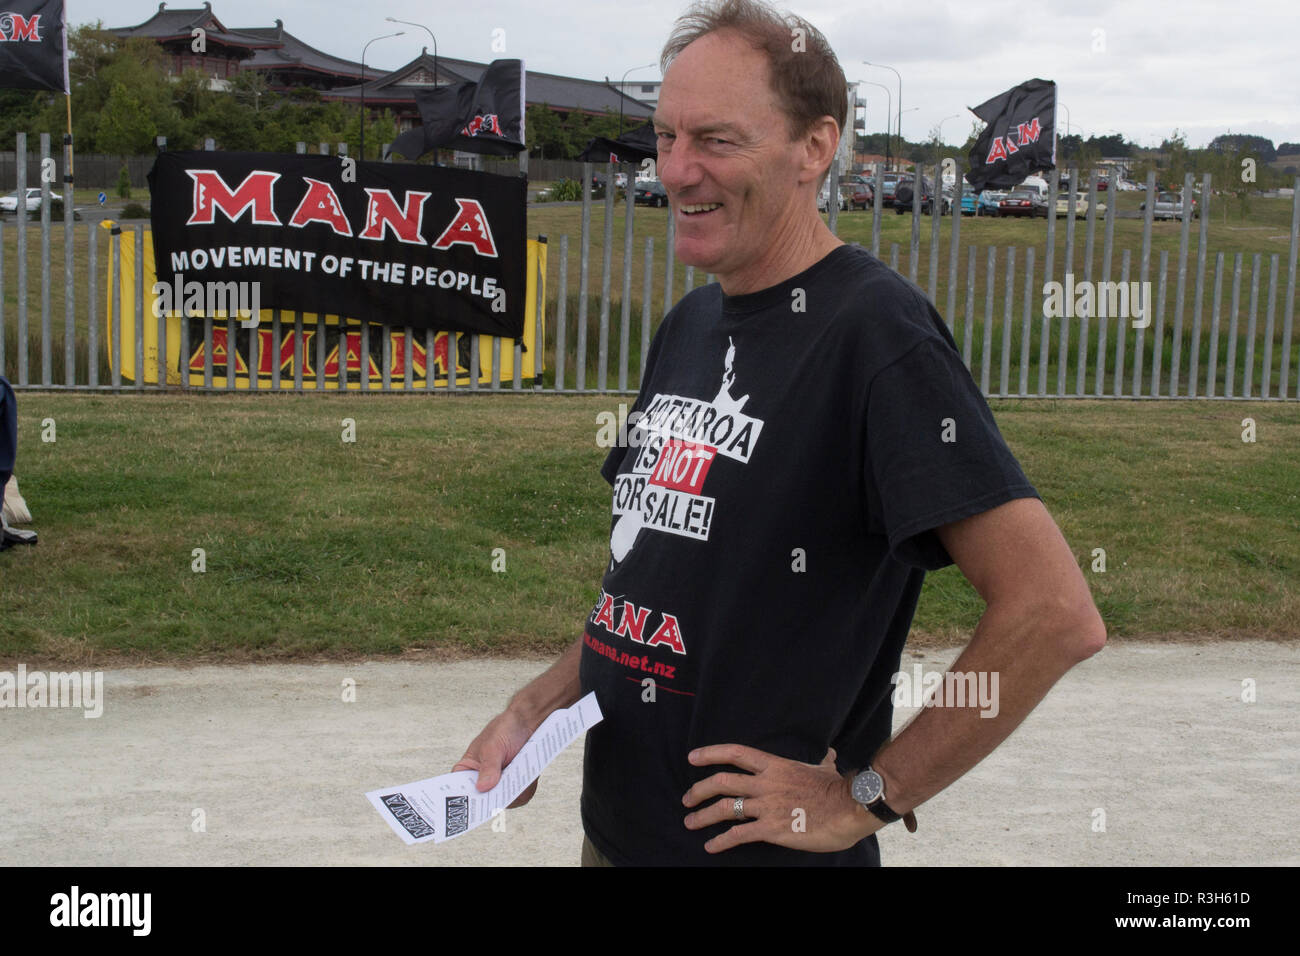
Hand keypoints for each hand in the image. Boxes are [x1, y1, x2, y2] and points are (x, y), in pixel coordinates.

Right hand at [453, 707, 539, 807]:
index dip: (464, 799)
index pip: (460, 789)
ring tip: (517, 770)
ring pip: (505, 801)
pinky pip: (521, 797)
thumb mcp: (493, 746)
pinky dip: (525, 788)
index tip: (473, 802)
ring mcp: (500, 786)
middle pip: (484, 801)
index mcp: (467, 770)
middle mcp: (483, 781)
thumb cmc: (505, 729)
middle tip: (501, 787)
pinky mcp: (517, 787)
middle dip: (494, 797)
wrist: (528, 723)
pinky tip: (526, 774)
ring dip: (513, 791)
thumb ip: (488, 767)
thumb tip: (482, 788)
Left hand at [682, 744, 878, 853]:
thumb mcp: (825, 768)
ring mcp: (766, 806)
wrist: (848, 807)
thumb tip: (830, 754)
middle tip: (687, 799)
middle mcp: (765, 783)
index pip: (735, 753)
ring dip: (703, 816)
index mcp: (774, 765)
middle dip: (699, 790)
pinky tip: (711, 846)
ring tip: (690, 823)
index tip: (692, 758)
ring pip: (725, 808)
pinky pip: (738, 834)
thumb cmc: (837, 788)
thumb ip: (821, 761)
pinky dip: (721, 841)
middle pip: (722, 781)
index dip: (710, 753)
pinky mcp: (771, 829)